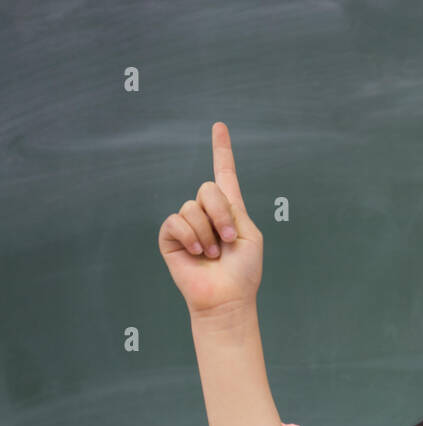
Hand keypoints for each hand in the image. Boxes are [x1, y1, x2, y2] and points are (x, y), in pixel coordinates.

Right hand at [158, 121, 262, 315]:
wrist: (227, 299)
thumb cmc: (243, 272)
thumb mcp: (249, 234)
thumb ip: (234, 209)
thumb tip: (209, 199)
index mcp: (229, 210)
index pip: (223, 174)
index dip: (221, 150)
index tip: (219, 126)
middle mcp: (206, 213)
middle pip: (207, 188)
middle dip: (221, 213)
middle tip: (229, 239)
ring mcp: (187, 225)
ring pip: (192, 208)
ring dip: (207, 233)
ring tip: (213, 255)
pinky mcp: (170, 238)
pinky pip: (175, 222)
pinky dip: (189, 237)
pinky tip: (197, 254)